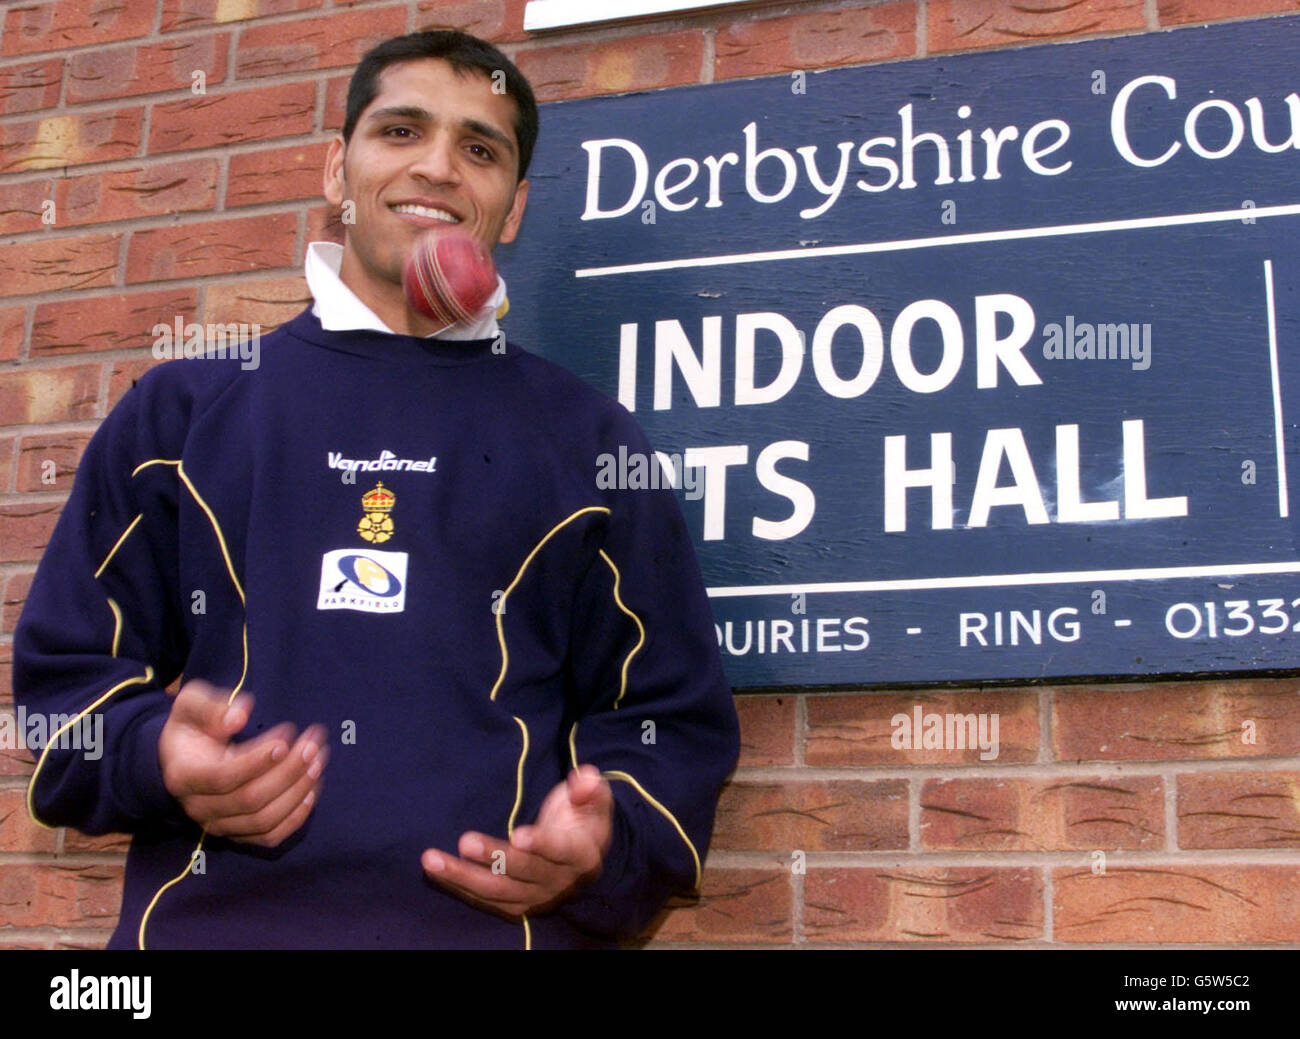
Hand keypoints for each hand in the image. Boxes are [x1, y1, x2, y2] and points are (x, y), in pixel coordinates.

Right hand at [158, 678, 327, 847]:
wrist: (184, 757)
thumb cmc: (192, 727)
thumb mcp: (188, 704)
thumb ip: (209, 708)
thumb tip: (239, 716)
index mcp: (183, 777)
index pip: (221, 778)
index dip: (255, 762)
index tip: (284, 741)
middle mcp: (198, 808)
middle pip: (250, 800)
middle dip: (288, 771)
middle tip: (312, 745)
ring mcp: (219, 825)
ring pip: (264, 820)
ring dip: (297, 791)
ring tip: (318, 761)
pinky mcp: (238, 834)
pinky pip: (269, 836)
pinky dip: (295, 816)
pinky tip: (312, 789)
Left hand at [421, 764, 612, 917]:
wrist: (582, 856)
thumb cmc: (582, 818)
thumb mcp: (594, 800)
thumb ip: (590, 789)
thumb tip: (587, 778)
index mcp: (580, 856)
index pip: (560, 851)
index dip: (541, 844)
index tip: (519, 835)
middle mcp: (557, 882)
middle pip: (523, 872)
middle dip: (494, 857)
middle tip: (465, 841)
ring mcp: (534, 897)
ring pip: (496, 890)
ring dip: (462, 876)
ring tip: (432, 859)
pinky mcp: (513, 905)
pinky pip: (483, 898)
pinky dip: (458, 886)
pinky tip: (435, 870)